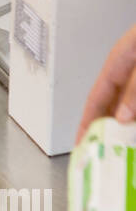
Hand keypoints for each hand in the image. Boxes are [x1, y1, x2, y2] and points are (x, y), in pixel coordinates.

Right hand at [77, 26, 135, 140]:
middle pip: (114, 103)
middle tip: (104, 151)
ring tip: (127, 145)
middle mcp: (131, 67)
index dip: (86, 120)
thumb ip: (134, 89)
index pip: (96, 97)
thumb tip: (123, 115)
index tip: (80, 141)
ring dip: (129, 125)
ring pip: (132, 105)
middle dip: (108, 127)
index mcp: (120, 59)